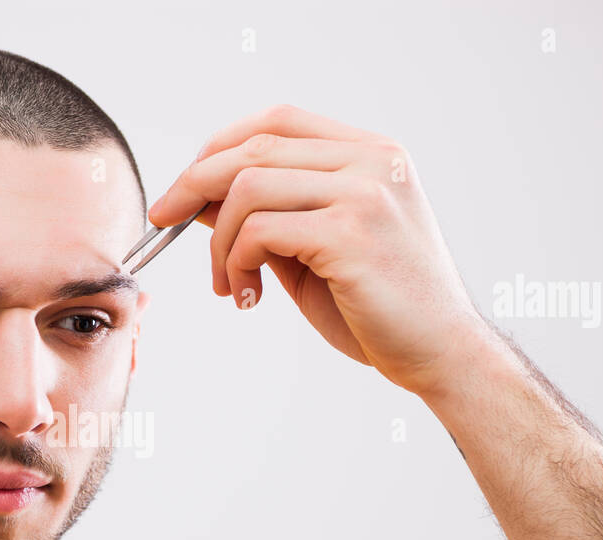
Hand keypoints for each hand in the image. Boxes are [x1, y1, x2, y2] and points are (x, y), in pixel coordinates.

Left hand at [148, 104, 491, 398]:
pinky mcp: (352, 232)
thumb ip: (268, 213)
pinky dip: (235, 265)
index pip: (277, 121)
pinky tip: (248, 297)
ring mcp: (365, 192)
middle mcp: (373, 160)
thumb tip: (197, 194)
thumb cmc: (378, 308)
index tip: (181, 189)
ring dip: (218, 242)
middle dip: (192, 185)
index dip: (219, 148)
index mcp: (372, 153)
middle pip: (253, 147)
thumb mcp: (314, 249)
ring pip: (247, 188)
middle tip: (162, 222)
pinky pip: (258, 232)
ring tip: (229, 285)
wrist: (440, 355)